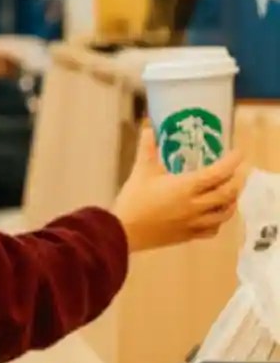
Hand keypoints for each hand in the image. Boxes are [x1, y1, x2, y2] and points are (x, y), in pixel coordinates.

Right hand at [112, 128, 246, 251]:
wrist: (123, 230)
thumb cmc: (134, 199)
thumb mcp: (141, 170)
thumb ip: (147, 148)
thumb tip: (149, 127)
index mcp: (186, 186)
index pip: (219, 172)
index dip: (232, 161)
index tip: (238, 153)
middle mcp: (196, 204)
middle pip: (228, 193)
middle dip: (237, 181)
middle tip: (237, 172)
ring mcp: (195, 222)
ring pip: (224, 213)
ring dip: (231, 201)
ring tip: (230, 193)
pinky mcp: (189, 235)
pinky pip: (213, 229)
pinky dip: (218, 220)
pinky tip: (214, 215)